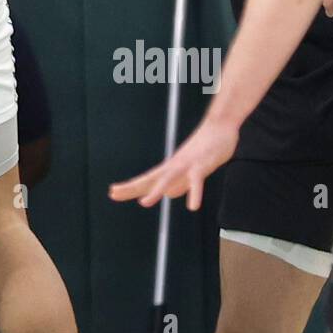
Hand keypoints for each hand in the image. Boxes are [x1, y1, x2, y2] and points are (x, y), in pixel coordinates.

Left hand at [108, 116, 239, 211]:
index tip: (113, 192)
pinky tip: (193, 206)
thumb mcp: (190, 170)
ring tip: (144, 203)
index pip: (147, 179)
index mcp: (171, 168)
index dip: (131, 186)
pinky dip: (195, 193)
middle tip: (113, 193)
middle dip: (132, 187)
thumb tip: (170, 194)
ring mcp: (187, 164)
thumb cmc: (205, 148)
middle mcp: (174, 165)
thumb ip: (181, 183)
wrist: (219, 126)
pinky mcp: (202, 164)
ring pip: (169, 178)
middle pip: (150, 178)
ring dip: (156, 191)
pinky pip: (197, 180)